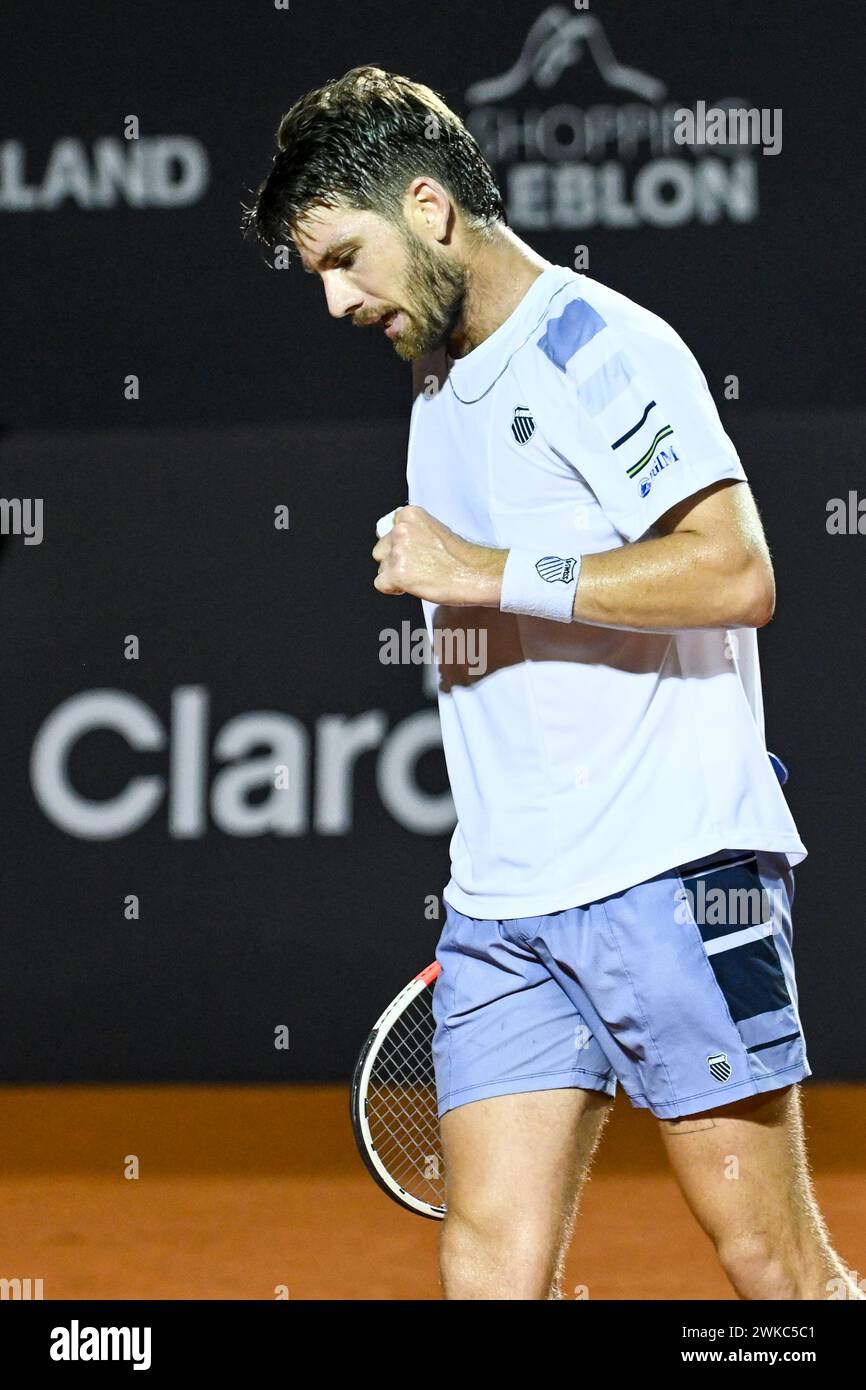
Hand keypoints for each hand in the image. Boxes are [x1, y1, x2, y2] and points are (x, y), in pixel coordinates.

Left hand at [371, 505, 505, 605]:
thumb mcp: (433, 529)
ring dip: (395, 575)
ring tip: (419, 576)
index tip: (415, 553)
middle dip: (394, 560)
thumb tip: (393, 542)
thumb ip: (412, 532)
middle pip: (380, 550)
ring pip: (382, 567)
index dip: (398, 545)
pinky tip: (413, 586)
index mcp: (409, 514)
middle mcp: (401, 529)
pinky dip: (393, 588)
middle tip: (418, 567)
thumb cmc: (459, 556)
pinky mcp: (397, 573)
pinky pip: (380, 584)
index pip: (387, 530)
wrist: (473, 573)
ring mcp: (398, 551)